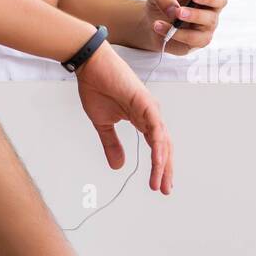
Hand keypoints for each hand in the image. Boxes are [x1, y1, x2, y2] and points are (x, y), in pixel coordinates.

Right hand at [74, 41, 173, 193]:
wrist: (90, 65)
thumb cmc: (97, 87)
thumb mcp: (103, 123)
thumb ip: (112, 144)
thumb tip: (119, 166)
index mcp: (142, 120)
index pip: (156, 147)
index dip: (158, 166)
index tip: (157, 185)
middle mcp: (151, 115)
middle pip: (164, 147)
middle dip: (165, 170)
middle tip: (165, 190)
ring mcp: (150, 109)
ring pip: (162, 141)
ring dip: (162, 163)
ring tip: (160, 182)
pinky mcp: (145, 102)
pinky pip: (155, 127)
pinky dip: (158, 145)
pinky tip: (158, 160)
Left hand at [141, 0, 236, 54]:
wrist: (152, 25)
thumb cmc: (162, 5)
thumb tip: (173, 9)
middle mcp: (211, 8)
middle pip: (221, 0)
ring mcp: (207, 25)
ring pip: (209, 20)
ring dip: (193, 15)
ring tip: (177, 13)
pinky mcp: (200, 41)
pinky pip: (193, 38)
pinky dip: (176, 32)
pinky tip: (160, 26)